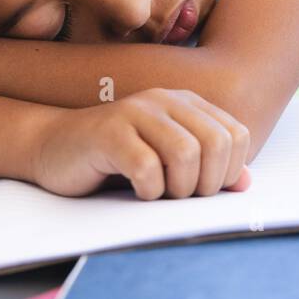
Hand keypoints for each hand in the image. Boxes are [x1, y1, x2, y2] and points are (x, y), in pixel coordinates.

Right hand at [30, 88, 251, 199]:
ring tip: (160, 195)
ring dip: (178, 189)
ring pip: (186, 154)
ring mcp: (135, 113)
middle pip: (215, 144)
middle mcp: (164, 100)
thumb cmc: (115, 161)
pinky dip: (148, 190)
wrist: (53, 148)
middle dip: (206, 184)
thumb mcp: (168, 163)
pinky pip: (147, 168)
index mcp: (185, 103)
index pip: (236, 135)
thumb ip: (207, 169)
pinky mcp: (108, 134)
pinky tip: (137, 191)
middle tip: (182, 197)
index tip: (205, 189)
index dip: (229, 172)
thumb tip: (246, 184)